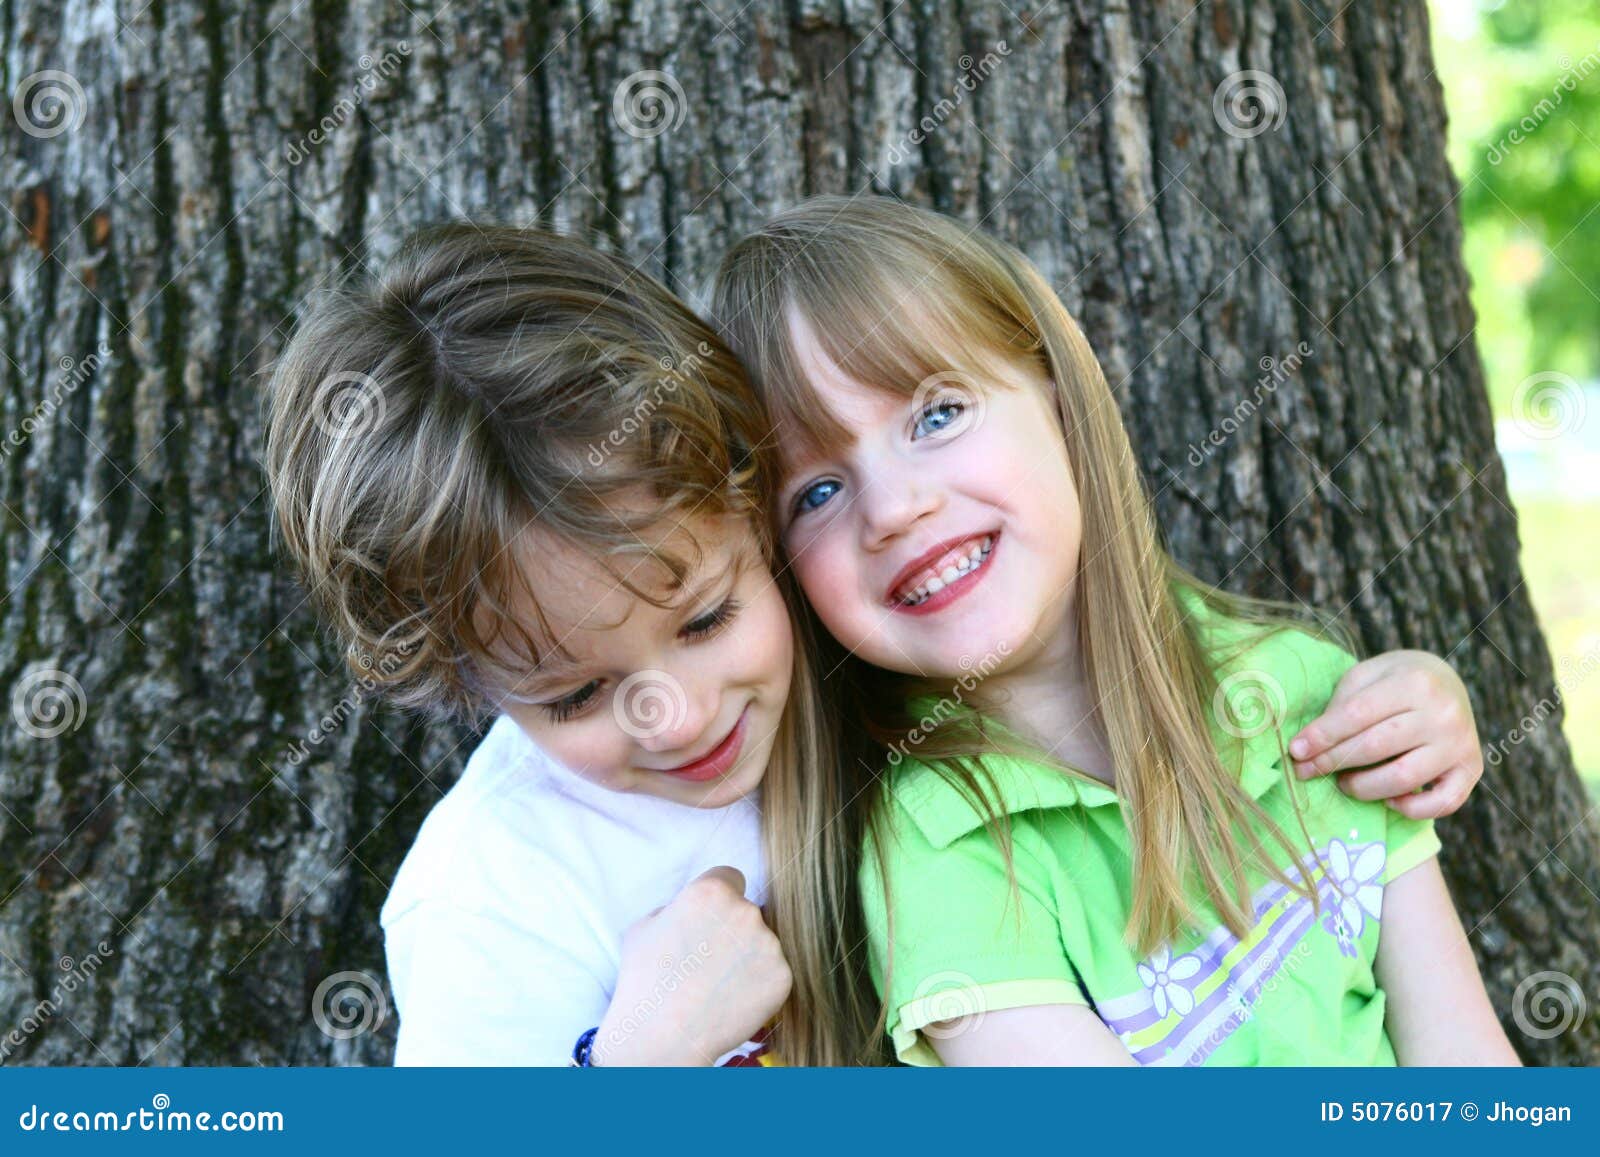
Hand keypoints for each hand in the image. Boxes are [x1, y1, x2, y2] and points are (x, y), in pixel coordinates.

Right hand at [590, 866, 790, 1065]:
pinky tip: (731, 999)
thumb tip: (694, 908)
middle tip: (708, 960)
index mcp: (712, 891)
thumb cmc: (644, 980)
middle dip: (732, 930)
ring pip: (762, 942)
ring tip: (716, 985)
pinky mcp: (782, 976)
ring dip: (747, 957)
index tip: (709, 922)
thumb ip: (678, 906)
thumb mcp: (645, 925)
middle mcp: (746, 911)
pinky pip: (772, 972)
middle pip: (747, 911)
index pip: (729, 878)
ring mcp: (769, 944)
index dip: (718, 900)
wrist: (661, 1036)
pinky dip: (757, 984)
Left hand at [1288, 649, 1481, 818]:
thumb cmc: (1394, 680)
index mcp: (1414, 682)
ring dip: (1364, 787)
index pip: (1358, 714)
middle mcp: (1443, 713)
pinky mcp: (1472, 770)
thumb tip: (1308, 747)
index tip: (1294, 751)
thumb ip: (1341, 706)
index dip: (1322, 736)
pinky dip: (1411, 809)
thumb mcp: (1366, 677)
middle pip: (1376, 746)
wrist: (1446, 680)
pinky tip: (1388, 800)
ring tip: (1344, 783)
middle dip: (1333, 762)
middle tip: (1306, 771)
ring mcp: (1461, 744)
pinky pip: (1443, 803)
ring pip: (1404, 778)